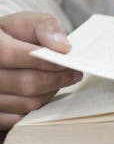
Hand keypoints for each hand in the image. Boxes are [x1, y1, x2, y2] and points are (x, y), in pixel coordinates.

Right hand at [0, 12, 81, 129]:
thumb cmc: (11, 38)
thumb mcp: (24, 24)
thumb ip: (44, 27)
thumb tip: (63, 47)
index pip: (9, 54)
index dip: (42, 61)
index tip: (66, 62)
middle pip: (24, 84)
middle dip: (55, 80)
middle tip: (73, 74)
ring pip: (26, 104)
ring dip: (48, 94)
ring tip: (56, 82)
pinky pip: (21, 119)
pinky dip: (36, 108)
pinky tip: (40, 94)